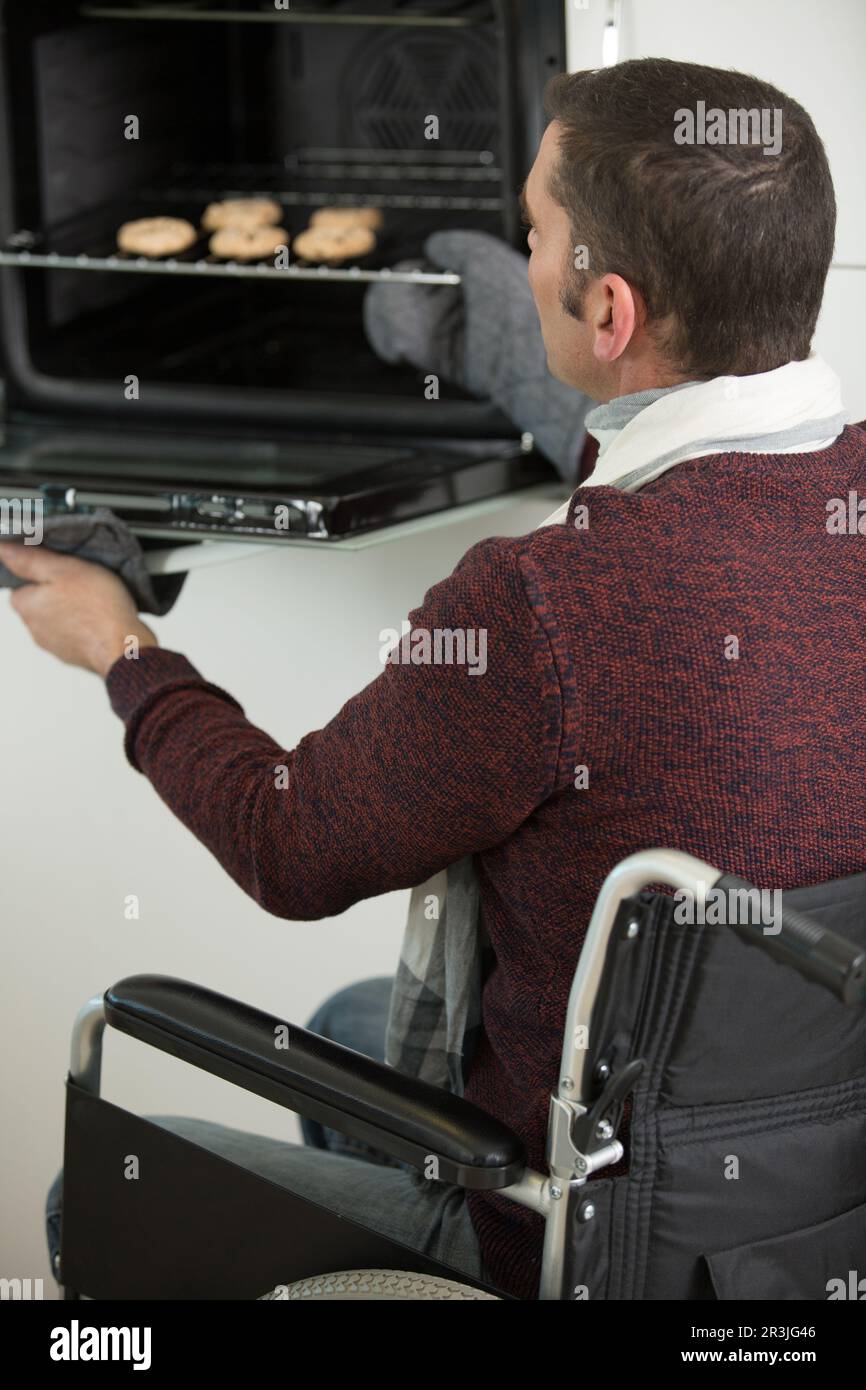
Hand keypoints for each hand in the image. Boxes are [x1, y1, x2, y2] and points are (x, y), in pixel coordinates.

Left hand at [0, 543, 157, 676]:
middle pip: (40, 602)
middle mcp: (35, 629)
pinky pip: (77, 634)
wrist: (125, 647)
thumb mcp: (63, 569)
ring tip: (96, 600)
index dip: (41, 573)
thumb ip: (30, 559)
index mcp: (26, 606)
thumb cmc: (98, 609)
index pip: (20, 585)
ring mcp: (56, 646)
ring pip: (60, 619)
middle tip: (81, 582)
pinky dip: (87, 626)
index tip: (60, 568)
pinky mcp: (76, 655)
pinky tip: (103, 618)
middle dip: (58, 592)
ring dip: (73, 610)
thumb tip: (4, 550)